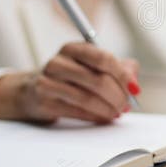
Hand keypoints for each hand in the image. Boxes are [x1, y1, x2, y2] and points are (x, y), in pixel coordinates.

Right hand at [0, 42, 139, 124]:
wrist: (32, 91)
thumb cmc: (70, 77)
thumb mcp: (92, 66)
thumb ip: (118, 68)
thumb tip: (134, 82)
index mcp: (73, 48)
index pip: (103, 59)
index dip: (122, 76)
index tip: (134, 89)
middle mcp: (58, 62)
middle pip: (97, 80)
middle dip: (117, 96)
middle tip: (127, 106)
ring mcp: (48, 81)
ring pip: (87, 98)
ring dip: (108, 109)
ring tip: (117, 113)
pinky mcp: (44, 101)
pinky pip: (77, 111)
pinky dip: (95, 116)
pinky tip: (103, 118)